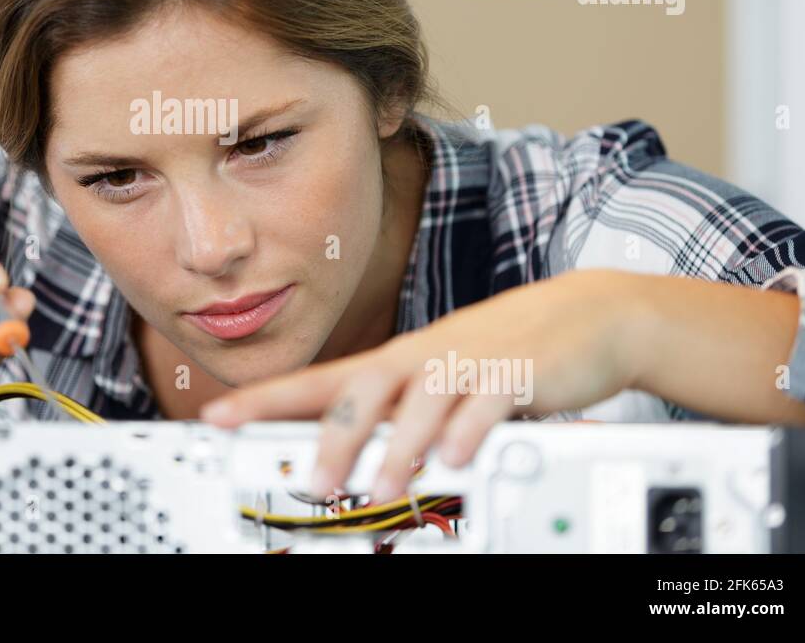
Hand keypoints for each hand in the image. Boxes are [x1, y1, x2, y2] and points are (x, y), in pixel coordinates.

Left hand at [199, 269, 641, 503]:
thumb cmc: (503, 351)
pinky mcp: (516, 373)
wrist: (587, 315)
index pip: (319, 380)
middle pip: (362, 392)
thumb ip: (397, 410)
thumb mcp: (439, 377)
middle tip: (313, 482)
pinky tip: (455, 459)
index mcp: (398, 362)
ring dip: (396, 448)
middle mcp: (424, 359)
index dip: (265, 399)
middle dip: (331, 439)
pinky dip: (467, 433)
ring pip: (420, 402)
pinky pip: (485, 405)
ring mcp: (468, 363)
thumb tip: (346, 448)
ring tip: (377, 489)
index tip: (218, 416)